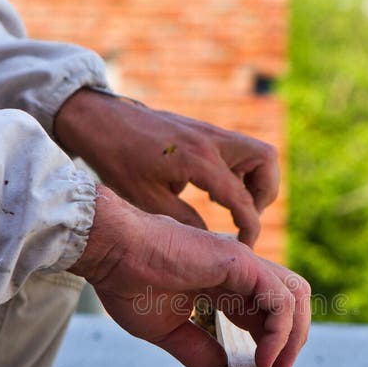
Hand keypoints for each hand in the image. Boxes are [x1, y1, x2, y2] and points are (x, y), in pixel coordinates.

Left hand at [54, 88, 279, 247]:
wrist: (100, 120)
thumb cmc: (117, 159)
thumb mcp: (146, 199)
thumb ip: (184, 221)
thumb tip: (212, 242)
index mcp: (198, 159)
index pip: (241, 198)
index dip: (250, 226)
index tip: (246, 246)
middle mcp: (211, 141)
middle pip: (266, 160)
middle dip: (265, 193)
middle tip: (245, 215)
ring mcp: (210, 132)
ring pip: (257, 153)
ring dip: (256, 181)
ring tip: (234, 206)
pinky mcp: (204, 132)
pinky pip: (238, 151)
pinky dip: (239, 172)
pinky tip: (215, 191)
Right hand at [69, 185, 309, 366]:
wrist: (111, 254)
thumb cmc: (128, 282)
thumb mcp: (168, 330)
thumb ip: (199, 352)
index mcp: (225, 284)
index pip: (266, 315)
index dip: (273, 347)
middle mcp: (241, 272)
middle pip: (290, 305)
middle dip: (291, 344)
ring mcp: (244, 264)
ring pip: (295, 298)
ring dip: (293, 338)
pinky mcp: (242, 263)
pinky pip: (280, 300)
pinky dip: (280, 333)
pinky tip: (262, 358)